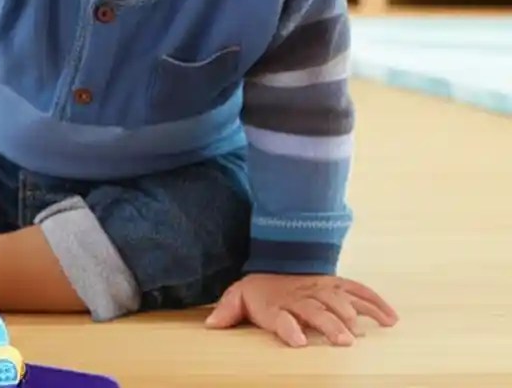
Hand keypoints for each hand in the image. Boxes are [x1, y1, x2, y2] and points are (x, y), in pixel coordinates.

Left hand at [205, 273, 397, 346]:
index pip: (281, 317)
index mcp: (276, 303)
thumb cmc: (260, 288)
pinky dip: (376, 304)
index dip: (289, 328)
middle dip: (329, 325)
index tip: (298, 342)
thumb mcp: (237, 296)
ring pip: (339, 301)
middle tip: (342, 341)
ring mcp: (322, 289)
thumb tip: (210, 325)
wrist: (277, 259)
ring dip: (352, 316)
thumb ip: (227, 311)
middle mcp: (301, 296)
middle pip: (316, 311)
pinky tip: (390, 319)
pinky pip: (360, 292)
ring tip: (362, 333)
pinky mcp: (339, 285)